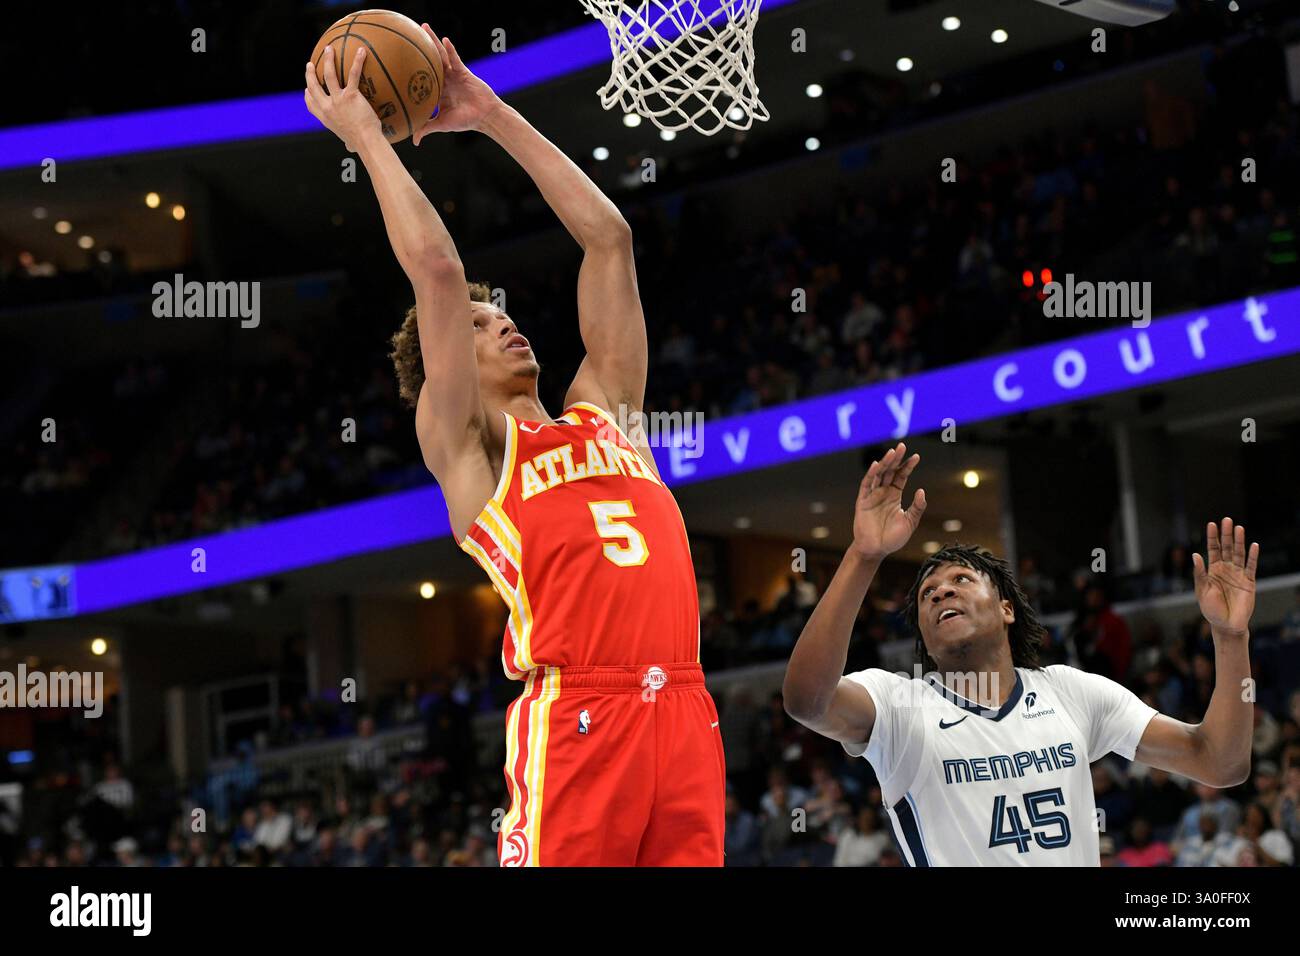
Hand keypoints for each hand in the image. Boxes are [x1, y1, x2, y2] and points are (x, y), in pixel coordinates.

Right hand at [304, 45, 380, 151]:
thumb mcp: (349, 143)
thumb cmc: (361, 145)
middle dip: (310, 74)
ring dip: (328, 60)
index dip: (307, 95)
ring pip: (329, 75)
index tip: (306, 89)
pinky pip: (353, 74)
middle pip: (314, 86)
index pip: (311, 105)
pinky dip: (357, 62)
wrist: (366, 142)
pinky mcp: (350, 96)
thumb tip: (351, 148)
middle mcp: (327, 107)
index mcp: (325, 119)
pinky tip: (361, 52)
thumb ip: (348, 141)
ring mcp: (337, 100)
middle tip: (310, 64)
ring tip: (329, 49)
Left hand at [411, 30, 502, 142]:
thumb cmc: (465, 120)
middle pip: (429, 60)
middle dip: (420, 48)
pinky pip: (455, 59)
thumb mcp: (442, 124)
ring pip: (440, 55)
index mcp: (437, 91)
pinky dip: (450, 50)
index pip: (422, 78)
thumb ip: (427, 128)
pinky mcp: (463, 72)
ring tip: (423, 27)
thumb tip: (414, 141)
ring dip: (432, 41)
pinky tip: (444, 40)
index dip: (412, 69)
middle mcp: (444, 80)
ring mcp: (453, 74)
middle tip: (407, 36)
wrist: (484, 117)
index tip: (399, 62)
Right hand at [851, 443, 925, 560]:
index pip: (901, 476)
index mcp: (894, 496)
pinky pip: (867, 485)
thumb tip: (921, 490)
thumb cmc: (893, 538)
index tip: (916, 457)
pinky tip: (877, 465)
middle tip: (902, 446)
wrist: (876, 550)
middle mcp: (883, 493)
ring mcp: (872, 496)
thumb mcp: (910, 522)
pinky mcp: (863, 501)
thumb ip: (917, 507)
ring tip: (893, 452)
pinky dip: (871, 474)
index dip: (908, 466)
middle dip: (896, 459)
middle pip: (890, 471)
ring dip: (885, 463)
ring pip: (879, 475)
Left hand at [1193, 517, 1258, 637]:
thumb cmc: (1211, 609)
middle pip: (1227, 548)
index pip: (1213, 549)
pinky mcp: (1249, 582)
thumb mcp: (1201, 590)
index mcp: (1212, 570)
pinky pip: (1251, 567)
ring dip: (1239, 541)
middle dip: (1226, 534)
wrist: (1226, 625)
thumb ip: (1200, 573)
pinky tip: (1254, 545)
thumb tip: (1195, 555)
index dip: (1212, 537)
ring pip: (1239, 554)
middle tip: (1227, 520)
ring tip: (1239, 528)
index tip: (1211, 524)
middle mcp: (1225, 570)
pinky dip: (1252, 556)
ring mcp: (1238, 575)